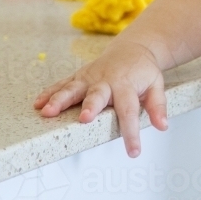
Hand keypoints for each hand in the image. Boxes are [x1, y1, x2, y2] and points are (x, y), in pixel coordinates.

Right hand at [33, 41, 167, 156]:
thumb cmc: (143, 71)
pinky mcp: (79, 76)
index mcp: (127, 85)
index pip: (129, 111)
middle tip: (84, 119)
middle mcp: (106, 81)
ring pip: (73, 88)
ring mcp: (90, 77)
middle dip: (90, 107)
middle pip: (97, 95)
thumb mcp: (156, 85)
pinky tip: (38, 104)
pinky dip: (49, 93)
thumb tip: (163, 125)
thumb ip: (158, 105)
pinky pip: (62, 84)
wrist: (133, 48)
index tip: (133, 151)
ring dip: (60, 100)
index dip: (130, 132)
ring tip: (47, 111)